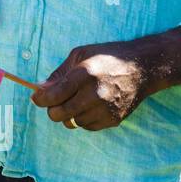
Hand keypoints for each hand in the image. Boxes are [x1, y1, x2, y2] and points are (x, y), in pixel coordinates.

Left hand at [32, 28, 180, 129]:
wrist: (143, 68)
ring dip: (68, 114)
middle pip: (59, 114)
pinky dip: (82, 119)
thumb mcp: (80, 55)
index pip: (53, 96)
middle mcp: (95, 94)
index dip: (40, 99)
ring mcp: (105, 109)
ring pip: (72, 122)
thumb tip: (40, 89)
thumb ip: (59, 73)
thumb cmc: (107, 58)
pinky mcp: (114, 119)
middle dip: (51, 109)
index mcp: (84, 75)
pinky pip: (86, 127)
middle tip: (54, 102)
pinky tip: (88, 106)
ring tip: (76, 100)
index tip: (37, 98)